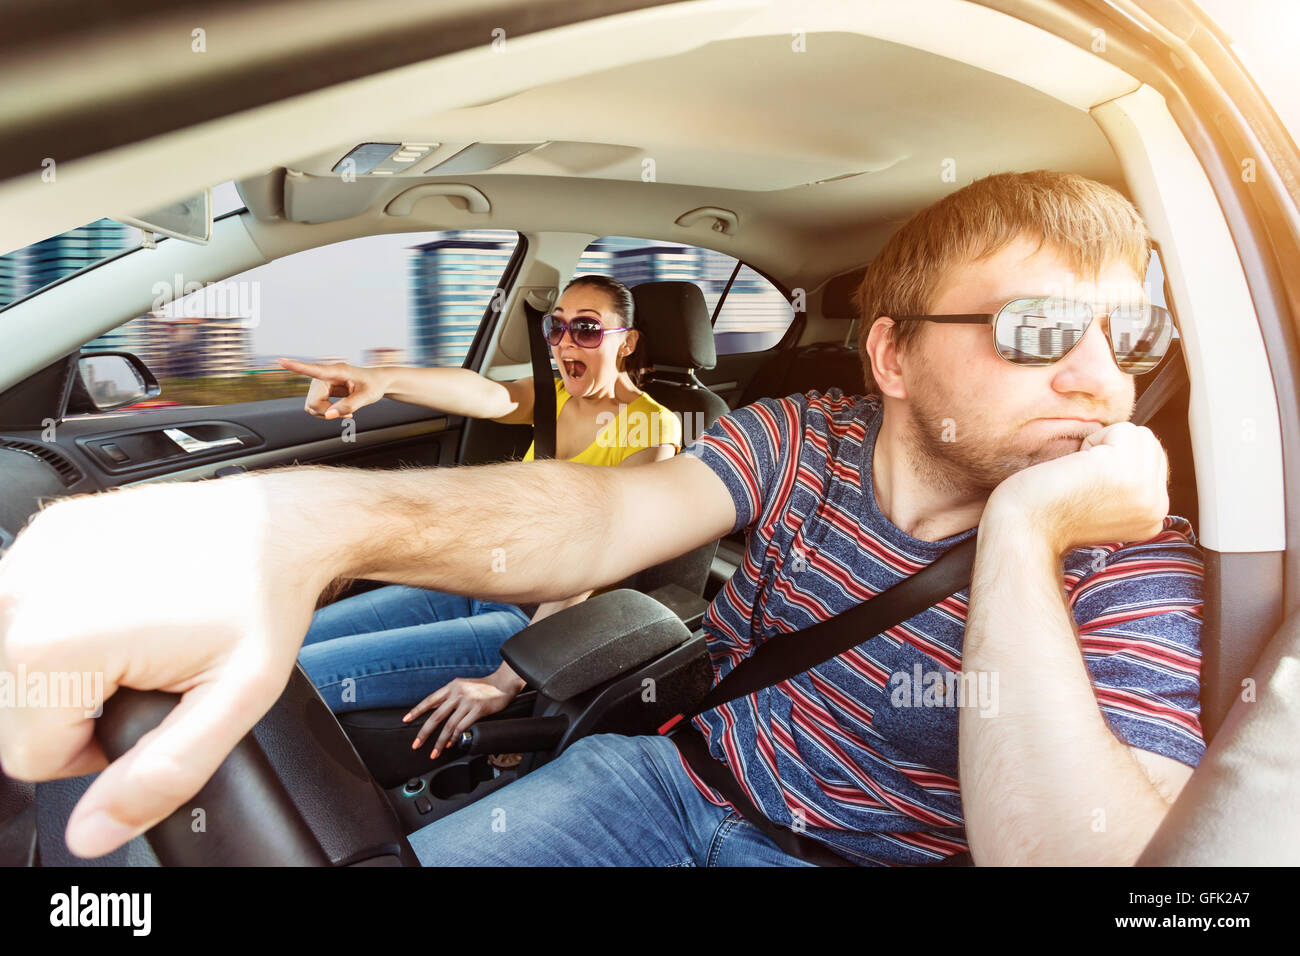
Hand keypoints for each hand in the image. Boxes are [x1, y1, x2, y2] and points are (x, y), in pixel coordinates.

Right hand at [0, 476, 334, 857]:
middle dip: (82, 708)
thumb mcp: (231, 702)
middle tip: (153, 670)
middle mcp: (22, 594)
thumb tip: (95, 832)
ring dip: (73, 667)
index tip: (148, 709)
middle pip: (18, 711)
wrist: (277, 525)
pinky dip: (71, 621)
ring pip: (17, 665)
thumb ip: (161, 775)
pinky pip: (32, 613)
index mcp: (51, 644)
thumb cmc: (261, 598)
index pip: (30, 757)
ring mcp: (30, 556)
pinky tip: (126, 605)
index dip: (97, 752)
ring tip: (142, 637)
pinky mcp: (45, 534)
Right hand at [277, 357, 386, 419]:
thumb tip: (329, 415)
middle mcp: (325, 375)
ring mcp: (321, 383)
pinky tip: (339, 410)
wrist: (377, 383)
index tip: (281, 361)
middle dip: (326, 412)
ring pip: (311, 405)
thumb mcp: (367, 397)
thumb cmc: (374, 385)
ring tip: (345, 411)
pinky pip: (314, 407)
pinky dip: (325, 413)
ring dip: (325, 413)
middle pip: (313, 400)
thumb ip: (349, 406)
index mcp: (338, 371)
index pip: (315, 370)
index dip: (297, 367)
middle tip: (348, 414)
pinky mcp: (321, 390)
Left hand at [402, 670, 521, 758]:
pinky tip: (451, 744)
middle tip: (416, 744)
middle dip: (424, 732)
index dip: (417, 711)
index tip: (406, 720)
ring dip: (440, 741)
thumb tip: (434, 709)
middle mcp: (458, 693)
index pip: (430, 700)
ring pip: (449, 725)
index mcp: (452, 686)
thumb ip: (450, 697)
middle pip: (436, 716)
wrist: (503, 684)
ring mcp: (468, 701)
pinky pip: (462, 727)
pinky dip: (454, 738)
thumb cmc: (483, 687)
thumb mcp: (463, 686)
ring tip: (435, 752)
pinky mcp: (478, 709)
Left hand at [985, 421, 1168, 555]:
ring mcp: (1145, 491)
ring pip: (1138, 434)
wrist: (1022, 531)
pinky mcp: (1125, 472)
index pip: (1154, 462)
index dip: (1115, 462)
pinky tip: (1073, 471)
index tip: (1087, 490)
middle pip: (1150, 444)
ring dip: (1101, 445)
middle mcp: (1157, 508)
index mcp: (1154, 517)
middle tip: (1080, 482)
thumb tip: (1142, 441)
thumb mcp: (1106, 501)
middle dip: (1111, 450)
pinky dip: (1091, 440)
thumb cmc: (1050, 511)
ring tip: (1079, 477)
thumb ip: (1130, 482)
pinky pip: (1122, 429)